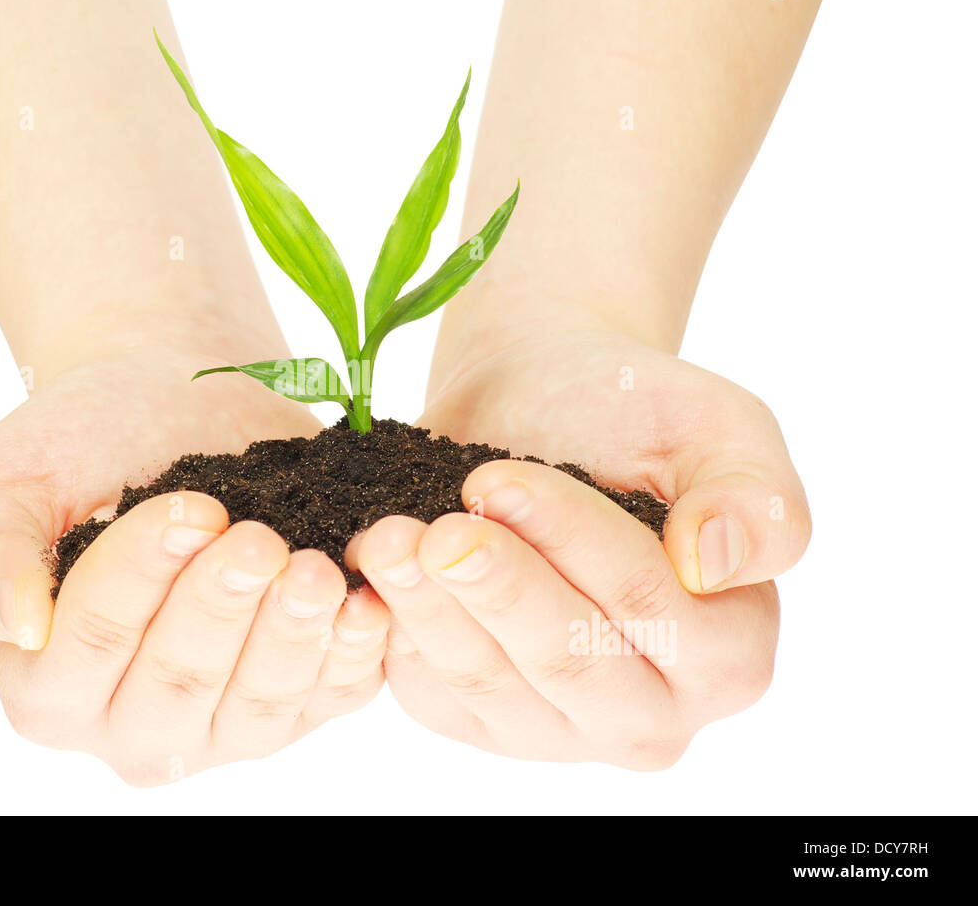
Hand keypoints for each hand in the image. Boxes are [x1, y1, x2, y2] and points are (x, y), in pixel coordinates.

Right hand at [0, 351, 388, 784]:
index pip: (92, 643)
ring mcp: (223, 723)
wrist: (167, 409)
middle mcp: (131, 723)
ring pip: (261, 705)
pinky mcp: (301, 699)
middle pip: (181, 683)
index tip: (191, 507)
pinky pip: (332, 695)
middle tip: (260, 541)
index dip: (142, 577)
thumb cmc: (77, 445)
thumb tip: (19, 623)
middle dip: (222, 608)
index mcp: (46, 686)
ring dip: (292, 635)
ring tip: (312, 568)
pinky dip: (352, 651)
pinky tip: (363, 601)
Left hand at [352, 327, 808, 766]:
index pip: (652, 607)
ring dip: (431, 610)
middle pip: (570, 665)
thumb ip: (755, 496)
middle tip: (435, 528)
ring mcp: (558, 728)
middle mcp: (652, 711)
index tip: (499, 482)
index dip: (572, 543)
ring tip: (387, 539)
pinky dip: (397, 633)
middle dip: (497, 589)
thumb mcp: (717, 425)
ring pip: (490, 686)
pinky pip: (432, 693)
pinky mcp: (476, 718)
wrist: (536, 399)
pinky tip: (373, 576)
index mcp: (732, 651)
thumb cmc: (632, 409)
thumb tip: (717, 562)